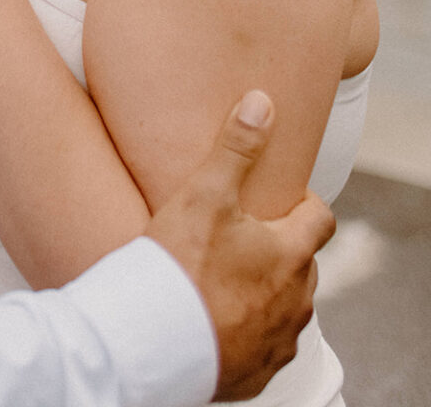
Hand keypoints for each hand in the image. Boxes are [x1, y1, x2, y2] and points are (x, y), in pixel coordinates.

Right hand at [147, 91, 334, 401]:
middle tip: (242, 234)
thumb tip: (262, 102)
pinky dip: (249, 329)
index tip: (279, 198)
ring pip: (287, 306)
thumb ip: (236, 147)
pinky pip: (264, 345)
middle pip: (303, 263)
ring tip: (225, 276)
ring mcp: (278, 340)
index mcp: (291, 254)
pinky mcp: (257, 372)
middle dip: (281, 246)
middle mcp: (296, 301)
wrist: (153, 342)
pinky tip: (216, 316)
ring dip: (267, 290)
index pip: (321, 219)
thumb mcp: (205, 193)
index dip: (304, 203)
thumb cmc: (181, 265)